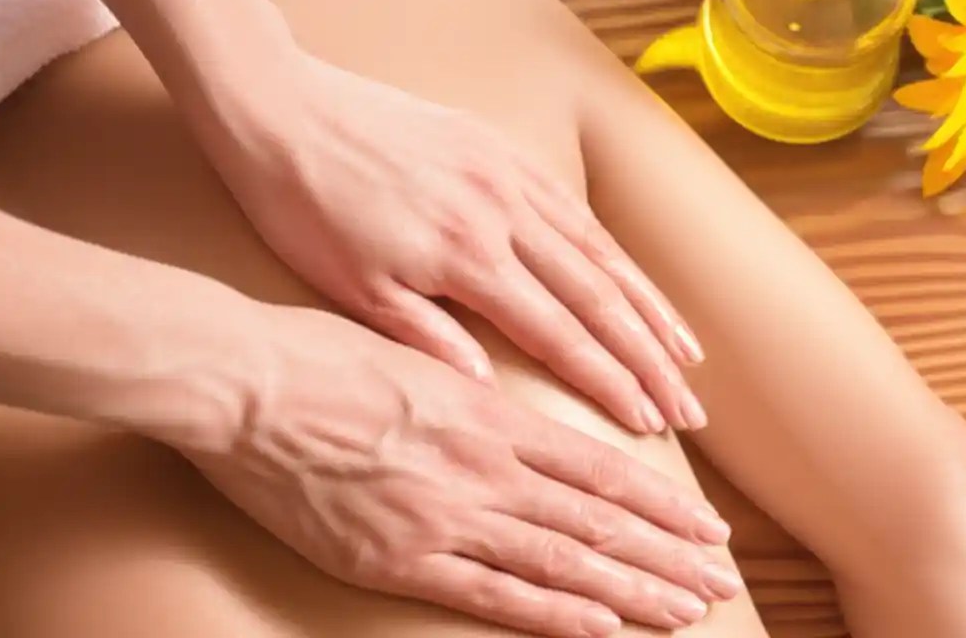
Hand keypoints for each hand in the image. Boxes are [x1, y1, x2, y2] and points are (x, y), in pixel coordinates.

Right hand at [181, 305, 738, 636]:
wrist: (247, 383)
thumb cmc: (324, 356)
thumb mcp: (419, 354)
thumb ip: (474, 394)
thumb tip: (517, 414)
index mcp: (491, 415)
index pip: (601, 469)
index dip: (661, 504)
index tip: (705, 527)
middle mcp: (484, 468)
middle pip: (597, 520)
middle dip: (666, 554)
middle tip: (719, 581)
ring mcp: (444, 516)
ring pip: (561, 560)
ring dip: (630, 589)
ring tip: (684, 609)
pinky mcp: (396, 558)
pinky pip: (490, 594)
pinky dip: (552, 614)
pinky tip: (601, 628)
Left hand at [190, 36, 705, 433]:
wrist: (282, 109)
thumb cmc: (305, 208)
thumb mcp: (353, 288)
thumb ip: (428, 337)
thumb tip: (487, 385)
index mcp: (466, 257)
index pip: (558, 334)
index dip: (610, 383)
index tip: (648, 422)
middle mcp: (504, 214)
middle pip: (598, 299)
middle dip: (650, 359)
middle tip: (688, 408)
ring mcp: (509, 177)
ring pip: (600, 252)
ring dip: (650, 307)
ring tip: (689, 353)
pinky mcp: (502, 151)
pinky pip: (575, 209)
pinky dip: (615, 251)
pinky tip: (636, 280)